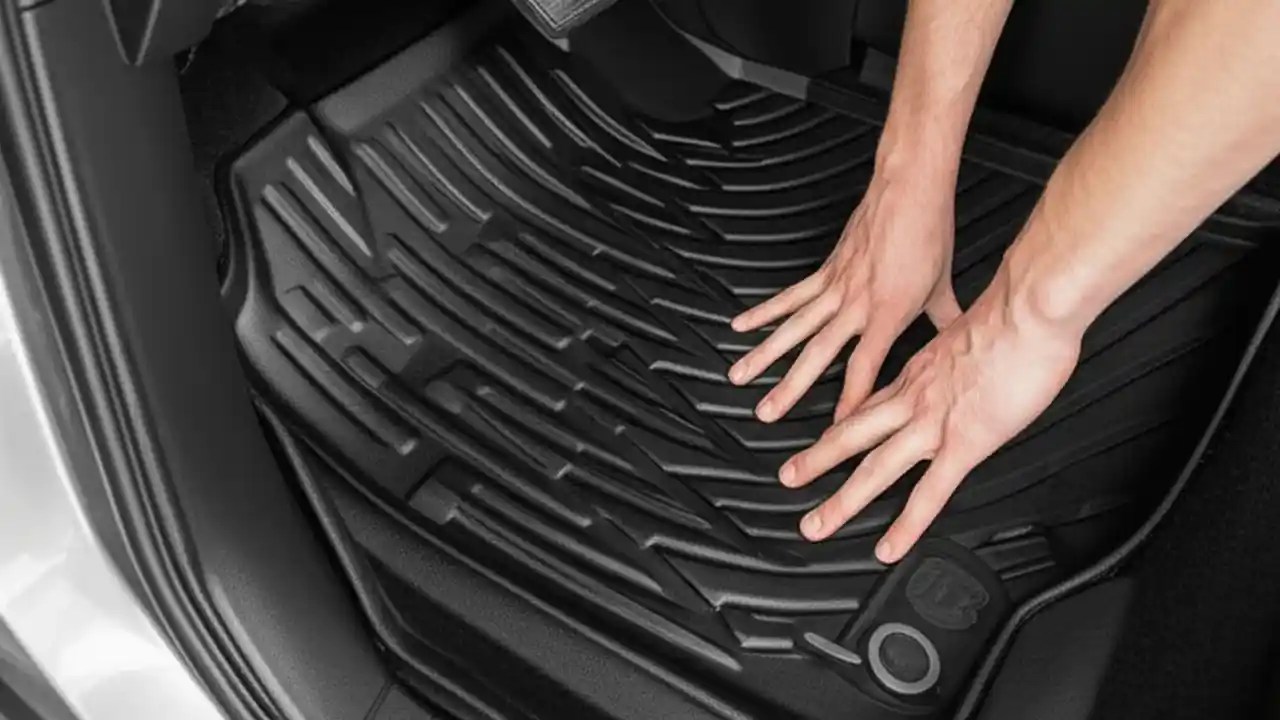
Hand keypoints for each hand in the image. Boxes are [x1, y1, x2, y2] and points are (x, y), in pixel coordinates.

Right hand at [728, 168, 961, 422]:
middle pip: (816, 354)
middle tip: (766, 413)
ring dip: (763, 354)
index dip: (849, 402)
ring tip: (739, 376)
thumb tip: (961, 345)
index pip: (864, 368)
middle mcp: (855, 304)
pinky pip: (790, 296)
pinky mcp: (825, 270)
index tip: (835, 432)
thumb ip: (946, 322)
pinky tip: (741, 326)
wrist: (909, 189)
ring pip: (792, 327)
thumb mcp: (943, 288)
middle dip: (789, 388)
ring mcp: (835, 286)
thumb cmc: (929, 234)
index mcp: (888, 313)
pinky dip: (763, 312)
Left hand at [778, 273, 1081, 561]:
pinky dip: (906, 526)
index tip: (826, 437)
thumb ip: (960, 347)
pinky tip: (889, 548)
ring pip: (876, 468)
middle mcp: (914, 398)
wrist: (1029, 309)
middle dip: (817, 460)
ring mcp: (933, 423)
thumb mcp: (971, 325)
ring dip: (842, 500)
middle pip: (854, 434)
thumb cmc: (1013, 313)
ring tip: (815, 525)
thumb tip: (967, 352)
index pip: (871, 403)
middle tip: (788, 479)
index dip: (843, 423)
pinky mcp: (964, 443)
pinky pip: (930, 493)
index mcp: (918, 371)